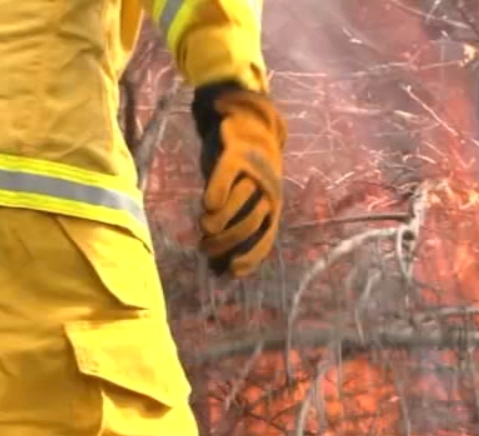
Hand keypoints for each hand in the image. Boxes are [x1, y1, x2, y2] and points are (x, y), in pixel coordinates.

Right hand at [192, 82, 285, 277]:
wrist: (252, 119)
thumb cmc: (246, 166)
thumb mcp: (248, 194)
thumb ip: (234, 220)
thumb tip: (216, 259)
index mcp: (273, 204)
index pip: (266, 237)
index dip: (251, 256)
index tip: (232, 271)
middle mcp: (269, 190)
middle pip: (252, 222)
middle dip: (229, 241)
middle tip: (207, 249)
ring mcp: (256, 171)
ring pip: (241, 201)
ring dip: (222, 220)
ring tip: (205, 229)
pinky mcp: (239, 153)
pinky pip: (229, 175)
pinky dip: (219, 191)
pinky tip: (207, 205)